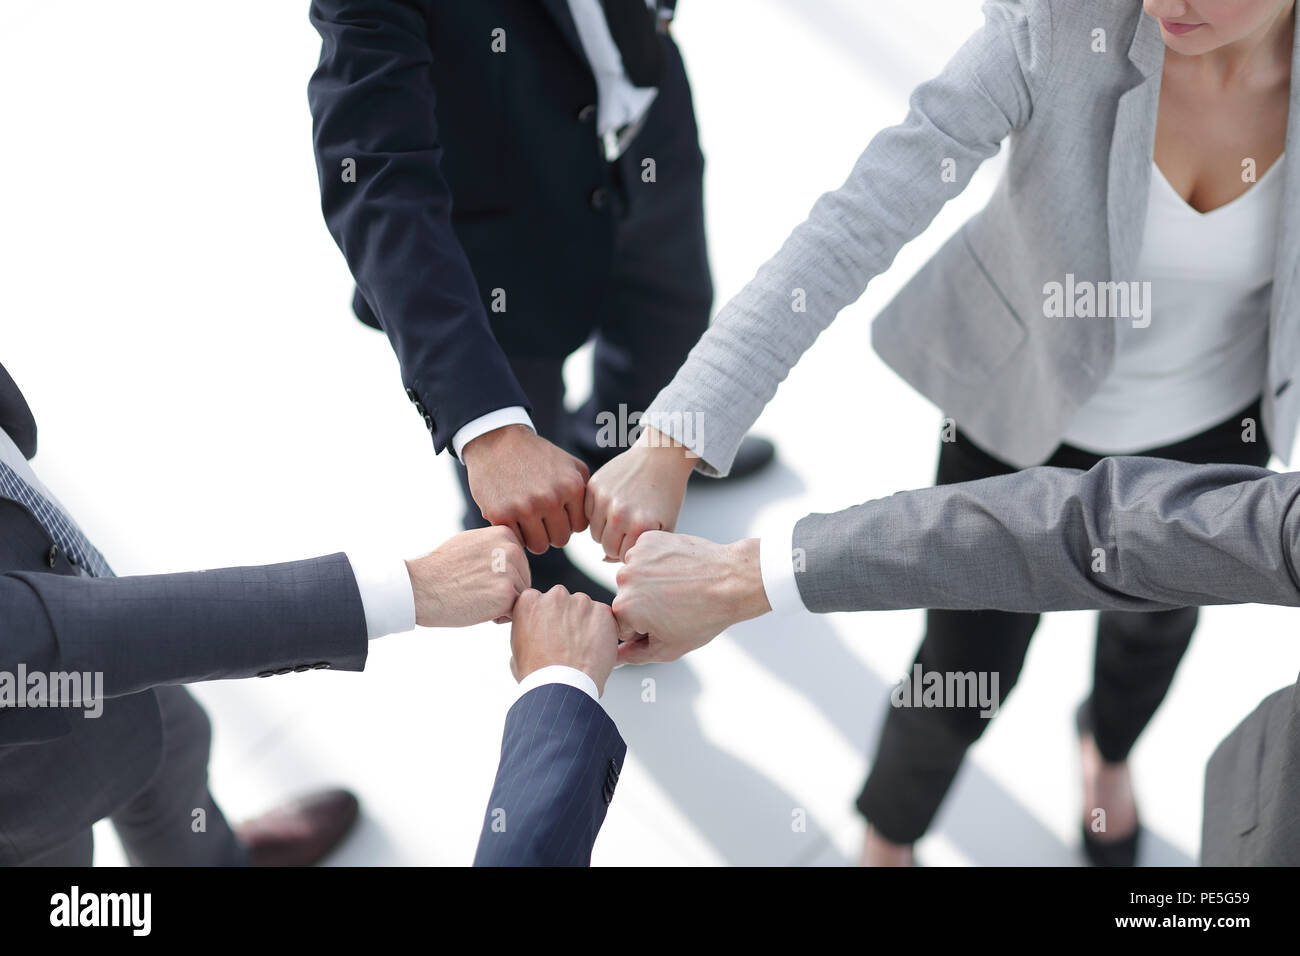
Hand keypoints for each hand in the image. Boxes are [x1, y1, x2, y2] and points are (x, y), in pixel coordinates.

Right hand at [406, 526, 528, 626]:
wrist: (420, 588)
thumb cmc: (441, 570)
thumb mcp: (471, 543)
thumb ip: (495, 545)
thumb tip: (513, 551)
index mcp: (505, 534)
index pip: (518, 563)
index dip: (499, 575)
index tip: (476, 575)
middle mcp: (511, 548)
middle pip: (522, 579)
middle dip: (503, 590)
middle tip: (473, 588)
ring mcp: (510, 570)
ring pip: (519, 596)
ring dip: (501, 604)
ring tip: (474, 596)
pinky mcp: (506, 593)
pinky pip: (514, 612)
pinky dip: (498, 616)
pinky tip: (477, 608)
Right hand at [462, 425, 589, 553]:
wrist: (497, 441)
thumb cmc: (537, 456)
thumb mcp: (571, 465)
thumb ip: (587, 492)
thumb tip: (596, 520)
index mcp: (571, 486)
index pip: (579, 526)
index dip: (568, 520)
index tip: (557, 509)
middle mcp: (550, 498)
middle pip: (561, 539)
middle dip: (552, 530)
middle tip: (540, 514)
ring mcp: (524, 508)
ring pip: (540, 546)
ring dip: (534, 536)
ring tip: (527, 517)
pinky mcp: (500, 515)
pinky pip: (517, 541)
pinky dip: (515, 533)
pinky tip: (512, 515)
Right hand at [509, 585, 620, 695]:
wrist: (563, 688)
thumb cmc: (538, 675)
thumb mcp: (517, 650)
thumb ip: (527, 629)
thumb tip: (535, 632)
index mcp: (529, 601)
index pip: (540, 600)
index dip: (546, 618)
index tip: (549, 632)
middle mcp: (555, 595)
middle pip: (563, 601)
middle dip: (565, 618)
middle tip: (566, 643)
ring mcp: (581, 601)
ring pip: (584, 608)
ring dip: (584, 622)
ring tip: (581, 649)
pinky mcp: (602, 611)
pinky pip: (603, 617)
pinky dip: (602, 630)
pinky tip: (594, 649)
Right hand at [586, 426, 696, 561]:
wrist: (661, 457)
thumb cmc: (666, 495)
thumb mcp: (664, 526)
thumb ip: (639, 549)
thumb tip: (603, 560)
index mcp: (640, 527)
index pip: (623, 556)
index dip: (631, 549)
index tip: (640, 536)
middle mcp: (619, 514)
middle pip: (606, 547)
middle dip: (617, 542)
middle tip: (630, 528)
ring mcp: (604, 498)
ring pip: (594, 532)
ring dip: (606, 529)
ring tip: (623, 516)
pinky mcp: (594, 485)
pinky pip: (587, 513)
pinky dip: (598, 513)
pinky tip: (614, 503)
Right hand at [611, 531, 769, 663]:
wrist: (733, 580)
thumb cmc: (705, 615)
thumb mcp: (669, 648)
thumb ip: (636, 656)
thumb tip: (616, 657)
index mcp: (624, 608)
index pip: (623, 625)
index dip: (645, 628)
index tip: (666, 621)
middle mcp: (624, 578)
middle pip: (628, 598)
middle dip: (646, 603)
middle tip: (676, 603)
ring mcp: (637, 555)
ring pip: (636, 575)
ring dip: (651, 581)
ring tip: (679, 586)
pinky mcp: (649, 538)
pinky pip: (646, 555)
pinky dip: (659, 561)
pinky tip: (678, 569)